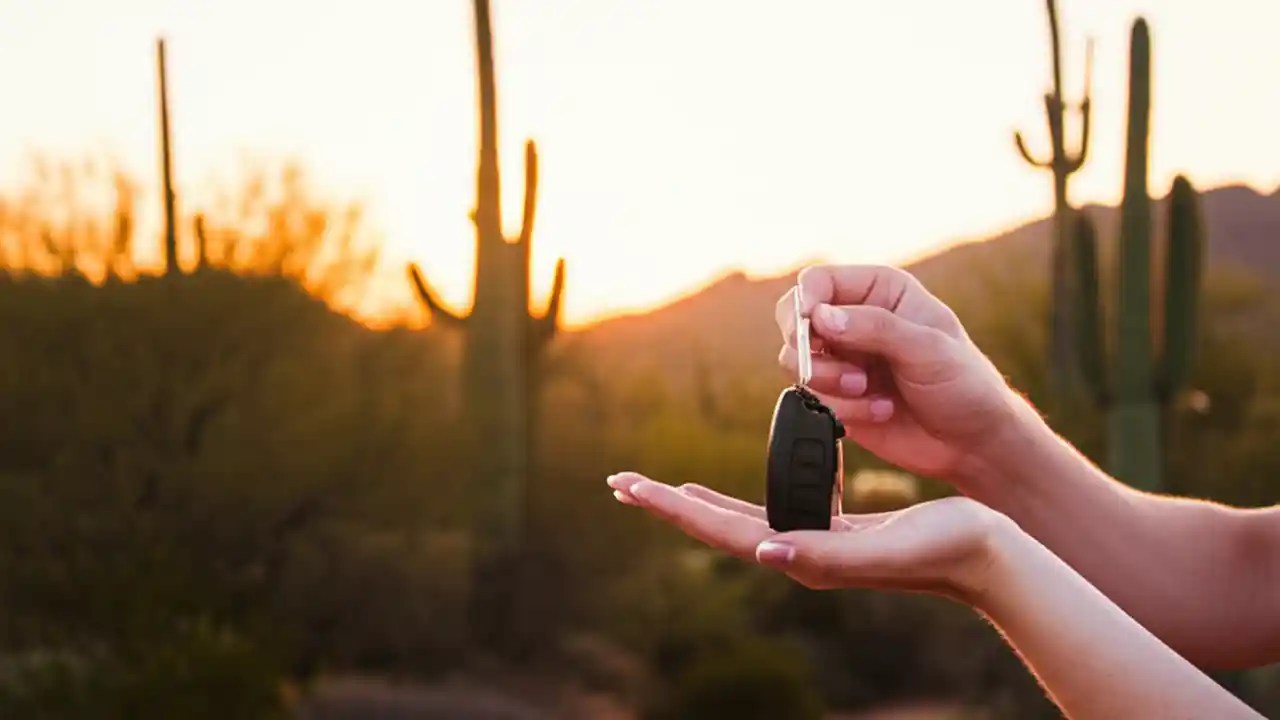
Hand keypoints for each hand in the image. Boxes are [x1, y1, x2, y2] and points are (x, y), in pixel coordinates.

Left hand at [607, 472, 1010, 601]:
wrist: (988, 556)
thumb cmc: (944, 549)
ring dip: (695, 505)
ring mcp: (812, 545)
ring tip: (661, 489)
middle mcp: (798, 553)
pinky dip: (737, 504)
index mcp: (801, 556)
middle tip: (621, 483)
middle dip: (668, 504)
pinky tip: (728, 499)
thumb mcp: (884, 547)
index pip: (719, 532)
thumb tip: (763, 552)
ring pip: (736, 522)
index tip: (629, 486)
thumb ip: (823, 554)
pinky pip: (770, 513)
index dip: (672, 508)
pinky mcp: (832, 533)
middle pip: (715, 527)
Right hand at [776, 264, 1034, 481]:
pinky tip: (880, 410)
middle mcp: (855, 320)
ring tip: (869, 390)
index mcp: (879, 291)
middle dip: (808, 347)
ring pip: (797, 360)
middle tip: (841, 369)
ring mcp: (844, 359)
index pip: (819, 281)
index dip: (807, 302)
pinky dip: (842, 408)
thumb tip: (821, 316)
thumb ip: (875, 327)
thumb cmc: (964, 385)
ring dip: (830, 381)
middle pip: (794, 318)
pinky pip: (811, 397)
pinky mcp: (837, 396)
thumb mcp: (927, 348)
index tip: (812, 327)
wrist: (972, 442)